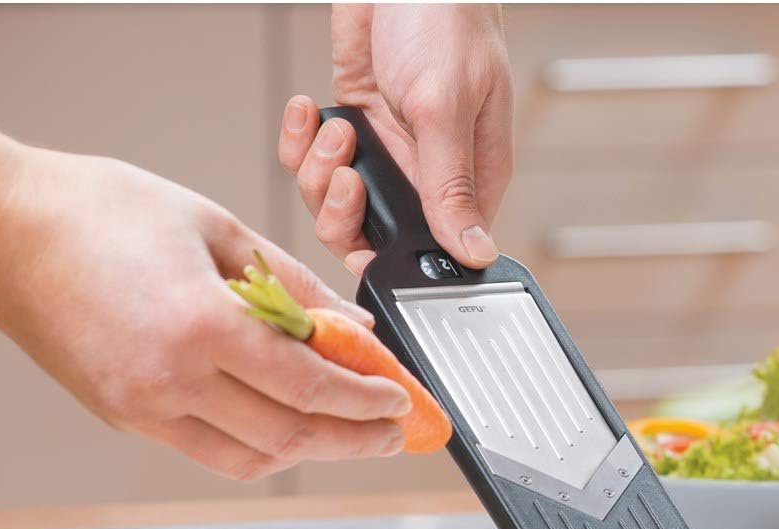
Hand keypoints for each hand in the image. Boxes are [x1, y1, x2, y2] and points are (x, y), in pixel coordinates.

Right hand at [0, 134, 411, 480]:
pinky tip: (287, 424)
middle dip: (355, 440)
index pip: (310, 385)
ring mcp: (144, 407)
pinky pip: (209, 451)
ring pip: (251, 459)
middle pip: (290, 435)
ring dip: (311, 452)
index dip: (366, 401)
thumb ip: (293, 284)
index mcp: (200, 324)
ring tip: (348, 432)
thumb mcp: (216, 226)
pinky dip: (259, 446)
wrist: (2, 231)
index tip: (399, 401)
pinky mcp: (125, 417)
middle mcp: (171, 379)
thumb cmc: (100, 211)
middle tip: (393, 434)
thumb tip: (352, 323)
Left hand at [278, 3, 512, 274]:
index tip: (366, 236)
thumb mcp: (446, 108)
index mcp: (471, 178)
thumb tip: (476, 252)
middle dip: (342, 211)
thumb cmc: (446, 20)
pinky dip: (302, 139)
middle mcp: (429, 173)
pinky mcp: (356, 125)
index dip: (393, 255)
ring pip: (335, 201)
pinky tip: (310, 109)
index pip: (433, 251)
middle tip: (346, 172)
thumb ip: (451, 186)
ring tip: (335, 126)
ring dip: (319, 169)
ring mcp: (389, 151)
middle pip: (372, 235)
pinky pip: (314, 160)